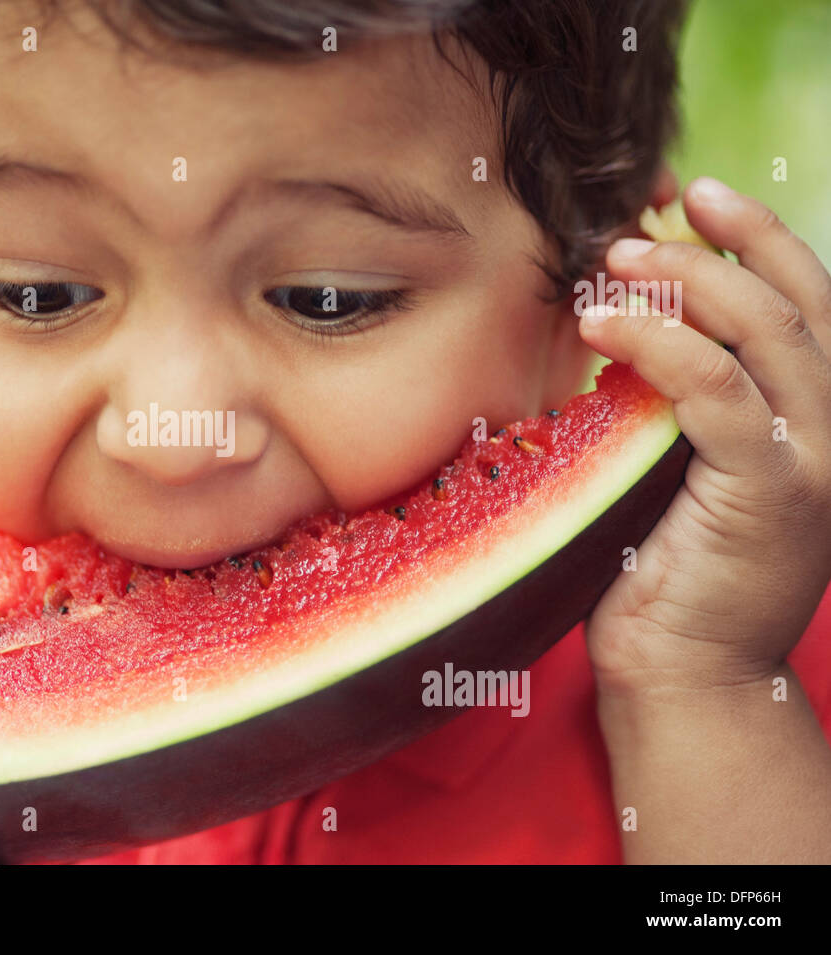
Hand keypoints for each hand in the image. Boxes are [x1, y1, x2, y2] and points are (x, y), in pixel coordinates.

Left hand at [579, 176, 830, 693]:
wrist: (684, 676)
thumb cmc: (665, 570)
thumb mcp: (678, 465)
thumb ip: (680, 398)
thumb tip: (627, 314)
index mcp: (817, 419)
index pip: (804, 302)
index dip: (753, 237)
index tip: (687, 196)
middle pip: (800, 300)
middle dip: (727, 238)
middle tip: (647, 210)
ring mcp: (813, 463)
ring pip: (766, 332)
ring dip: (688, 278)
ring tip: (614, 255)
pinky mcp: (772, 494)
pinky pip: (717, 390)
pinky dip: (660, 343)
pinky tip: (601, 322)